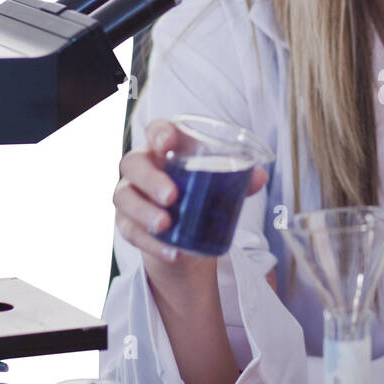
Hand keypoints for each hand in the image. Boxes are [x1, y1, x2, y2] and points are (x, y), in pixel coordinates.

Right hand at [114, 118, 269, 278]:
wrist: (182, 231)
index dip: (159, 133)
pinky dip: (151, 243)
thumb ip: (238, 178)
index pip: (156, 131)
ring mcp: (130, 194)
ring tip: (165, 225)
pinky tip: (171, 252)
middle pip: (133, 163)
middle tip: (172, 196)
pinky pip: (131, 232)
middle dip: (150, 179)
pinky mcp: (127, 223)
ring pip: (124, 198)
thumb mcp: (219, 184)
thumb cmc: (198, 193)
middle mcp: (141, 167)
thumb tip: (259, 176)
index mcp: (164, 149)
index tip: (168, 144)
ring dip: (143, 211)